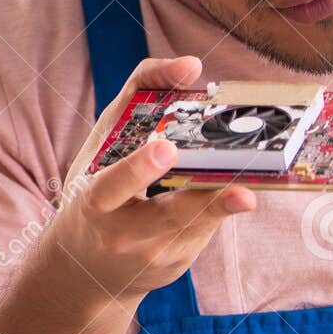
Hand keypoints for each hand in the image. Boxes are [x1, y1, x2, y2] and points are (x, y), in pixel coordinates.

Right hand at [44, 55, 256, 305]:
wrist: (85, 267)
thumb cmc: (96, 189)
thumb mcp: (103, 140)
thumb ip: (140, 92)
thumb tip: (191, 65)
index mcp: (94, 201)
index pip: (111, 187)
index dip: (138, 169)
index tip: (165, 148)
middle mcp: (122, 234)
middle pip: (166, 217)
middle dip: (200, 203)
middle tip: (237, 189)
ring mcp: (153, 255)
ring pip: (196, 228)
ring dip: (223, 207)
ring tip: (247, 194)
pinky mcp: (177, 262)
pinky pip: (206, 231)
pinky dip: (223, 208)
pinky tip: (239, 192)